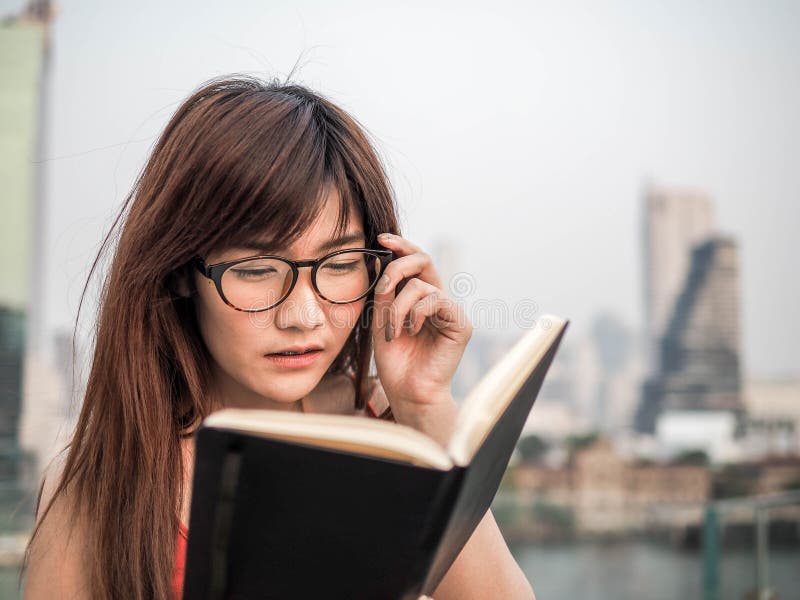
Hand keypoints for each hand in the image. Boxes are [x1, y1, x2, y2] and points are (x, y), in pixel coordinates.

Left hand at [369, 233, 471, 420]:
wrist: (408, 392)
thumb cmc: (395, 360)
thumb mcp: (382, 319)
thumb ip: (384, 291)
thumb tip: (379, 259)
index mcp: (420, 297)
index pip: (414, 262)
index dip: (400, 246)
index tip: (381, 239)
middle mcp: (437, 300)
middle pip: (424, 261)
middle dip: (399, 265)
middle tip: (384, 285)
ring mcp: (450, 311)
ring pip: (421, 285)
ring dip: (398, 306)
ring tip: (392, 330)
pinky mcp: (460, 324)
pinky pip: (436, 300)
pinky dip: (416, 312)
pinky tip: (409, 331)